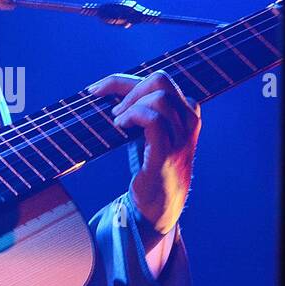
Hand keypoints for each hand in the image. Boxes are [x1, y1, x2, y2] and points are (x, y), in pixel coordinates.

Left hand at [86, 71, 200, 235]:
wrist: (158, 205)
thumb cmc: (150, 166)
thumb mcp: (149, 132)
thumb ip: (141, 109)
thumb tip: (109, 88)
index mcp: (186, 112)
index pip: (159, 79)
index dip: (122, 80)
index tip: (96, 89)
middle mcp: (189, 121)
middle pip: (161, 80)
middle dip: (127, 88)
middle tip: (111, 110)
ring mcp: (182, 138)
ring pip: (159, 97)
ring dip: (130, 105)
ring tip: (118, 122)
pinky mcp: (169, 153)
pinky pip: (154, 120)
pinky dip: (133, 117)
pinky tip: (120, 127)